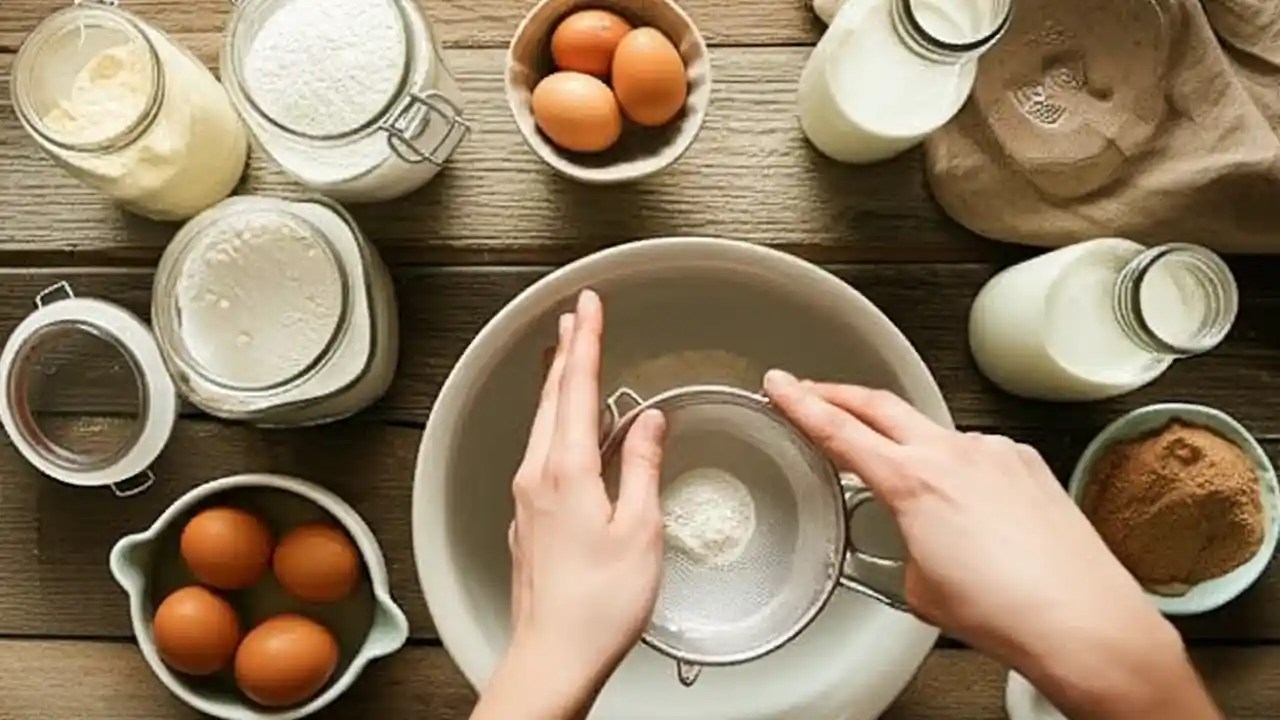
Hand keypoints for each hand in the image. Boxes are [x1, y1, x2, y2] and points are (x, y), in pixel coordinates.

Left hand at [473, 290, 666, 719]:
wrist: (552, 657)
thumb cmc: (597, 606)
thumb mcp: (639, 530)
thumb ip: (642, 467)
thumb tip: (649, 422)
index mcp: (566, 471)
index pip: (577, 387)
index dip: (586, 341)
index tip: (589, 305)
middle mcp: (536, 477)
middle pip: (551, 399)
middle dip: (565, 353)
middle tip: (575, 318)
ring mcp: (526, 499)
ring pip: (541, 425)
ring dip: (557, 387)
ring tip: (567, 359)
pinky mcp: (527, 521)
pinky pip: (541, 455)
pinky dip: (556, 426)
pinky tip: (569, 432)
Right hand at [763, 370, 1219, 719]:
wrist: (1083, 621)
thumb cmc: (1009, 612)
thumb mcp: (921, 588)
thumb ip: (902, 545)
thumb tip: (909, 539)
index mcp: (914, 482)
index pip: (839, 430)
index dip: (800, 403)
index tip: (780, 385)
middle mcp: (955, 455)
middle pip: (880, 406)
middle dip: (839, 395)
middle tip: (813, 391)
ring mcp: (995, 454)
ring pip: (932, 431)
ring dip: (907, 441)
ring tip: (900, 474)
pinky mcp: (1027, 463)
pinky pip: (976, 452)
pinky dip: (958, 467)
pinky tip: (965, 501)